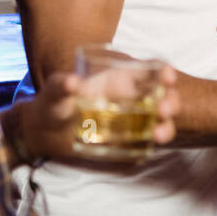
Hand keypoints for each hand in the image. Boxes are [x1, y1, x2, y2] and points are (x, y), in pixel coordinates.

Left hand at [19, 68, 179, 161]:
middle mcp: (131, 96)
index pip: (149, 70)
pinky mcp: (128, 139)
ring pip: (160, 119)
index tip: (169, 77)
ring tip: (160, 135)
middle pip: (162, 95)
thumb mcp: (54, 91)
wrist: (45, 132)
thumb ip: (61, 85)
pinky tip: (152, 145)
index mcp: (120, 78)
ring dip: (167, 125)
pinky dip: (153, 141)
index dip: (164, 71)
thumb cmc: (53, 103)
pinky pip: (148, 139)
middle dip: (171, 100)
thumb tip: (72, 81)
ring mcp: (132, 119)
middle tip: (165, 110)